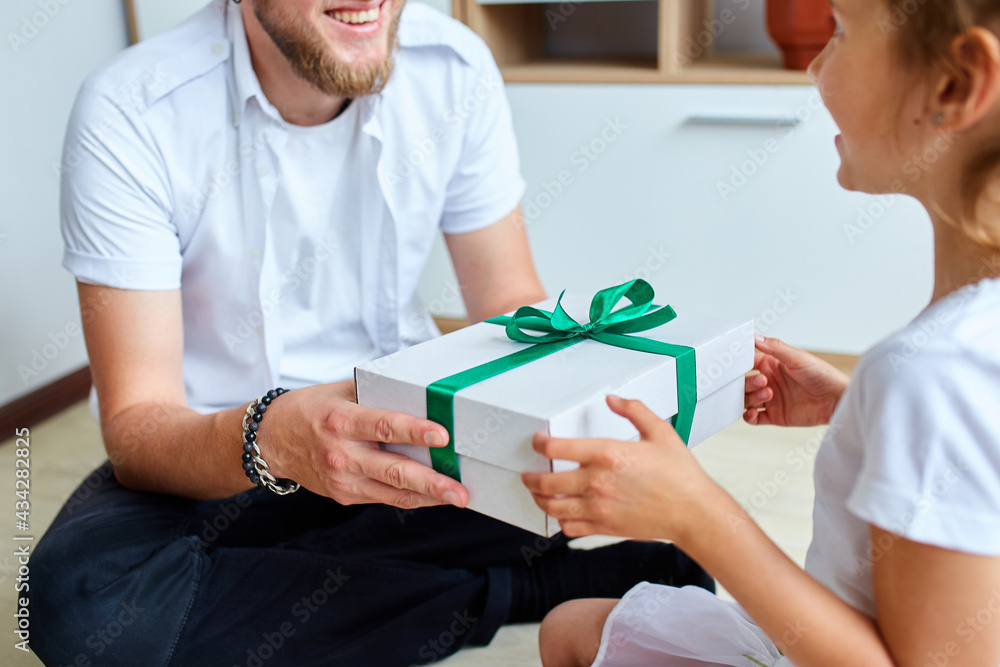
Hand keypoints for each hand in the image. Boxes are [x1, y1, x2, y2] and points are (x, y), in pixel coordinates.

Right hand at [261, 380, 469, 509]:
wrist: (271, 441)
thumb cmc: (311, 409)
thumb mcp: (340, 391)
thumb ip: (377, 392)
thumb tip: (420, 390)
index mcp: (341, 421)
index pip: (383, 426)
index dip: (414, 431)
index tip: (442, 435)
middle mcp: (342, 453)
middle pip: (393, 470)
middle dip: (431, 482)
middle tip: (460, 489)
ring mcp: (342, 479)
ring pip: (393, 492)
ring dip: (428, 497)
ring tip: (457, 497)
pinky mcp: (344, 495)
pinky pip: (384, 498)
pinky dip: (411, 497)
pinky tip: (434, 496)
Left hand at [521, 395, 723, 540]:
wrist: (694, 512)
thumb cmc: (680, 474)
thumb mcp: (660, 431)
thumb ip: (633, 410)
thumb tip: (613, 399)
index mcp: (608, 454)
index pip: (557, 448)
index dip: (541, 444)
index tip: (538, 442)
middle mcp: (597, 482)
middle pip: (546, 482)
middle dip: (530, 477)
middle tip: (527, 474)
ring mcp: (598, 507)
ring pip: (552, 507)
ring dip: (539, 500)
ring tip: (537, 494)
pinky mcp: (604, 527)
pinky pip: (569, 527)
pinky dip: (560, 521)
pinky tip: (562, 512)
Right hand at [744, 335, 849, 427]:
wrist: (837, 400)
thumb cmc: (823, 375)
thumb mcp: (797, 357)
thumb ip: (775, 347)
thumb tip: (755, 336)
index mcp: (772, 365)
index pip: (747, 363)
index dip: (740, 365)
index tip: (736, 366)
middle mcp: (769, 382)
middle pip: (744, 383)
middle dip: (748, 383)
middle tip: (763, 381)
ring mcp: (770, 400)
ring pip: (746, 400)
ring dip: (751, 398)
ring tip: (768, 394)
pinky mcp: (774, 416)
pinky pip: (753, 418)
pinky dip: (748, 416)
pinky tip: (754, 411)